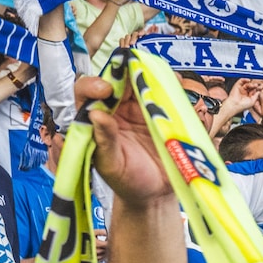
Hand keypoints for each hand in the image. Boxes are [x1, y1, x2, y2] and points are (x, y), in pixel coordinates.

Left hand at [73, 73, 174, 209]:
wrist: (155, 194)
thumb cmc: (127, 181)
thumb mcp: (111, 165)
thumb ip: (103, 141)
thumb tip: (95, 114)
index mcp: (97, 119)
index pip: (88, 92)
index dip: (93, 85)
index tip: (105, 89)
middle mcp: (117, 109)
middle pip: (118, 79)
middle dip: (126, 69)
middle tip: (137, 69)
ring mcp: (141, 109)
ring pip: (142, 81)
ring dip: (150, 73)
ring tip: (158, 72)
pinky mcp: (163, 112)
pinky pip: (166, 93)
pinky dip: (171, 84)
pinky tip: (175, 82)